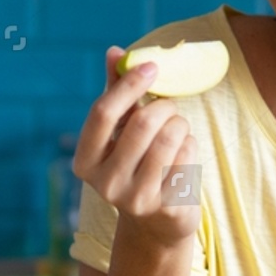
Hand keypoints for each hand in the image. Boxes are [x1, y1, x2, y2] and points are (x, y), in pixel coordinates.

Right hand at [71, 47, 199, 247]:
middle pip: (143, 123)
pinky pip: (188, 156)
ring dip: (180, 123)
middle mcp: (106, 184)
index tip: (151, 66)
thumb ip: (116, 92)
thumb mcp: (120, 131)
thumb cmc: (135, 163)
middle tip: (169, 106)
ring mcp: (137, 199)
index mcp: (85, 162)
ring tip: (177, 129)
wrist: (156, 223)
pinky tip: (183, 155)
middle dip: (163, 106)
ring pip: (170, 137)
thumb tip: (114, 51)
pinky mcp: (168, 207)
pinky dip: (190, 145)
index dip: (129, 85)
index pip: (103, 113)